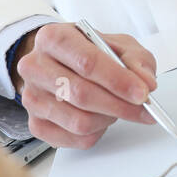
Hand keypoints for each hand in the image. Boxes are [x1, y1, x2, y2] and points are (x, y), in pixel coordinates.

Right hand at [12, 22, 157, 148]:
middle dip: (120, 105)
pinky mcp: (36, 124)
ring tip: (117, 107)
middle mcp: (35, 66)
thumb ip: (136, 60)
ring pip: (78, 121)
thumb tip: (145, 82)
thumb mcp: (118, 46)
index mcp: (52, 37)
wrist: (64, 63)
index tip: (141, 92)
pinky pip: (74, 138)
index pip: (86, 62)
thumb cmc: (90, 53)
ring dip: (108, 118)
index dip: (118, 80)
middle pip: (81, 94)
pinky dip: (97, 132)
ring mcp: (31, 97)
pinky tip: (101, 118)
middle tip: (143, 108)